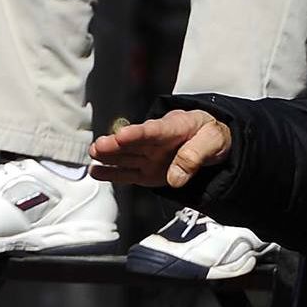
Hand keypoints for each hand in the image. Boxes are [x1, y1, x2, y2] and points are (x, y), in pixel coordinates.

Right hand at [91, 110, 231, 187]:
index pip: (153, 130)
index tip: (122, 135)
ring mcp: (149, 156)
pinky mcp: (147, 171)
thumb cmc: (209, 135)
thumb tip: (175, 179)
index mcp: (172, 128)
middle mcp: (155, 141)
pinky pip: (129, 173)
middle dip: (115, 144)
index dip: (138, 133)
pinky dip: (112, 173)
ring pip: (126, 156)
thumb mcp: (212, 141)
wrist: (211, 141)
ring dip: (109, 156)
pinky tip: (96, 172)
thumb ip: (195, 156)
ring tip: (94, 156)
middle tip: (99, 146)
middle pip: (133, 143)